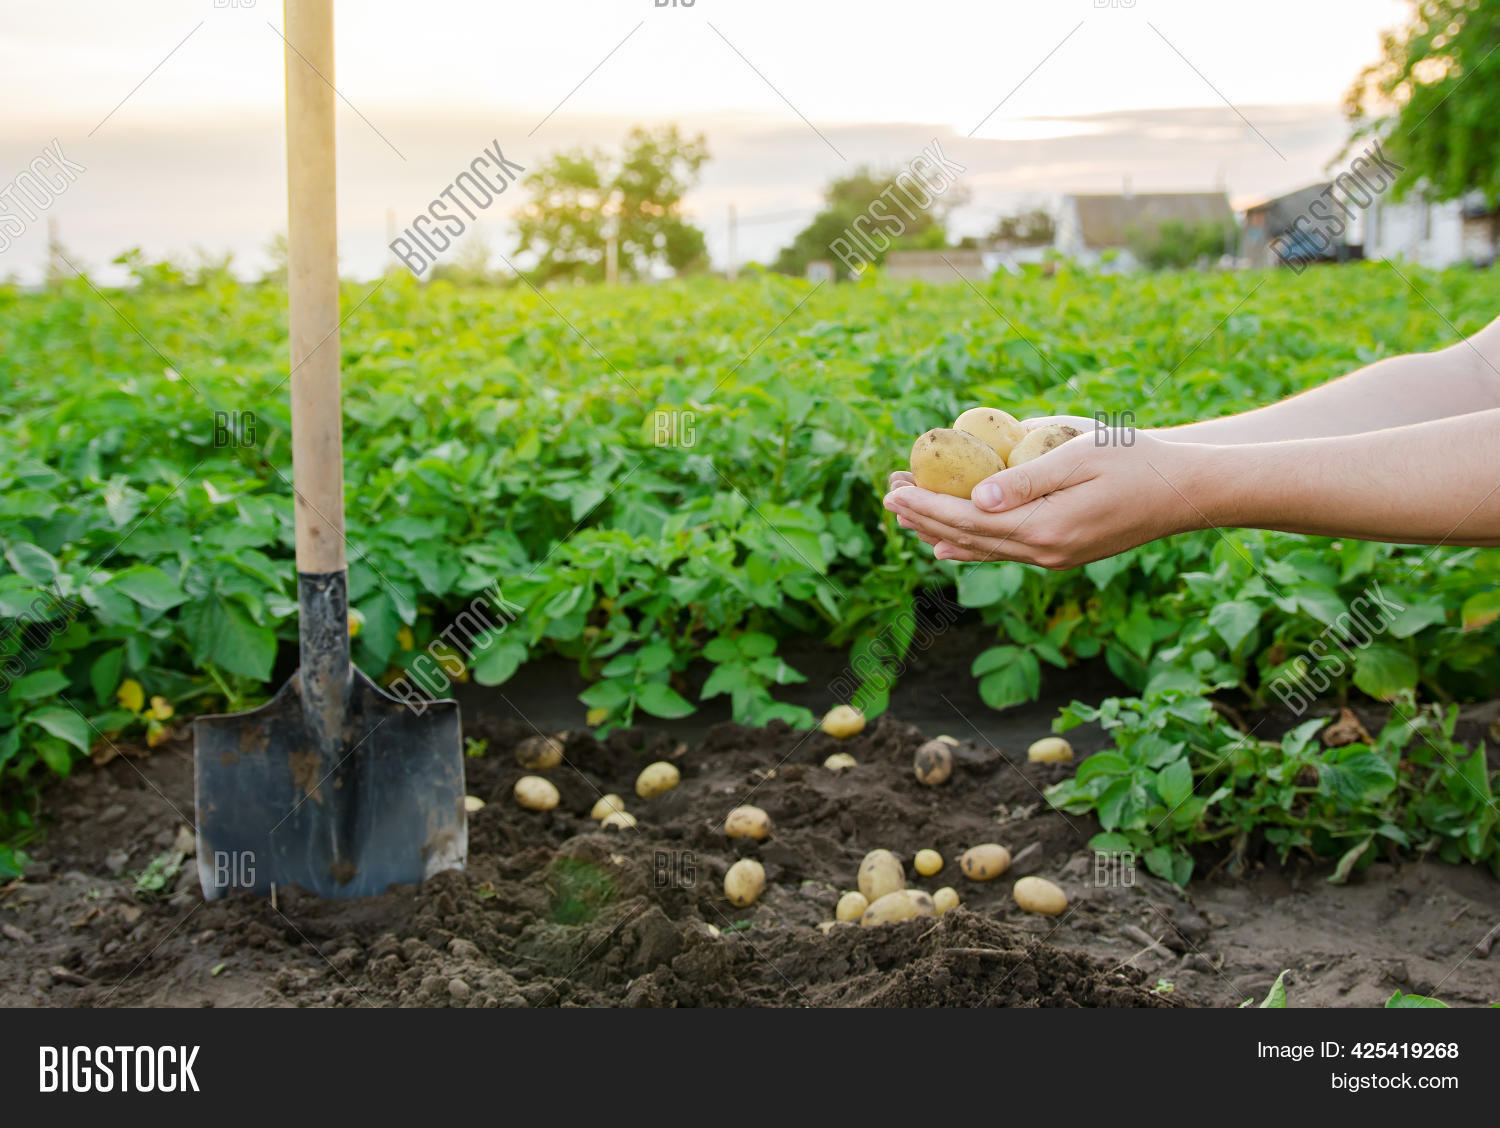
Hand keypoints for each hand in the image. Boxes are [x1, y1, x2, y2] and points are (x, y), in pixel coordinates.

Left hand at [884, 430, 1209, 568]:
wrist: (1186, 490)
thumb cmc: (1136, 458)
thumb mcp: (1078, 455)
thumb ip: (1025, 479)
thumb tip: (974, 500)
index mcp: (1045, 528)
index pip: (967, 520)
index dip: (927, 505)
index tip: (894, 488)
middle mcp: (1045, 552)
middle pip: (967, 538)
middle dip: (924, 516)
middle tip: (888, 494)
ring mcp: (1055, 558)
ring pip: (983, 549)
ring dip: (942, 531)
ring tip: (907, 516)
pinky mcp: (1063, 554)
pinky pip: (1005, 552)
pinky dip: (971, 545)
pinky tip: (948, 545)